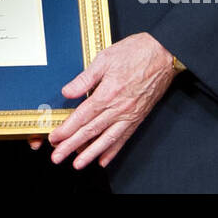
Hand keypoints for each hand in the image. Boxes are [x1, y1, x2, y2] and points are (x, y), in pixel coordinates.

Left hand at [45, 32, 179, 169]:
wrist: (163, 54)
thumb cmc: (135, 53)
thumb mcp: (104, 59)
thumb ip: (84, 78)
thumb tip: (67, 92)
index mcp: (107, 93)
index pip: (81, 117)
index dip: (66, 130)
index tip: (55, 139)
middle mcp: (118, 108)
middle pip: (90, 131)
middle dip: (71, 146)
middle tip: (57, 157)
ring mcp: (129, 115)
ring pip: (107, 139)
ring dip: (90, 154)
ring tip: (77, 164)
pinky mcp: (138, 117)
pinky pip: (124, 138)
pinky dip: (113, 150)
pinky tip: (103, 159)